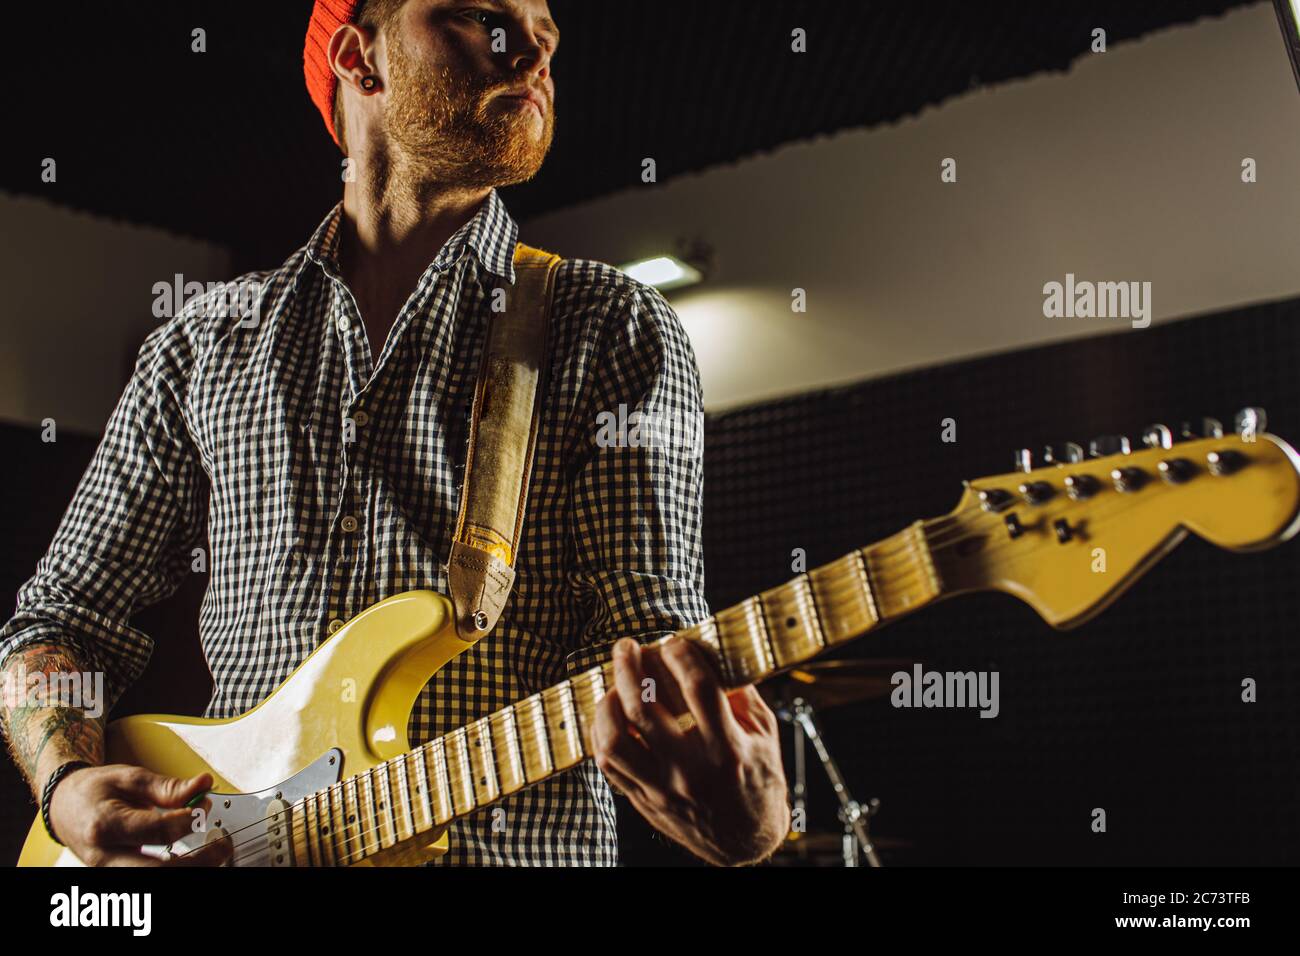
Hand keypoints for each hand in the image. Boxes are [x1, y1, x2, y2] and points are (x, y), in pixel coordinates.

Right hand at [47, 765, 232, 865]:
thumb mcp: (130, 778)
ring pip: (155, 881)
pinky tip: (191, 858)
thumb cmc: (93, 790)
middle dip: (197, 862)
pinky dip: (175, 869)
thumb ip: (168, 787)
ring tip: (212, 853)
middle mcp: (105, 856)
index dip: (189, 818)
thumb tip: (203, 785)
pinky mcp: (117, 877)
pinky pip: (150, 878)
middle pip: (158, 871)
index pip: (158, 831)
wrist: (63, 806)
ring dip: (188, 869)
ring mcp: (109, 871)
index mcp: (106, 825)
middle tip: (222, 846)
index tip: (205, 803)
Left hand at [592, 636, 789, 865]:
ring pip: (615, 740)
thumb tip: (713, 653)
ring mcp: (662, 788)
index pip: (699, 689)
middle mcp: (691, 770)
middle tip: (627, 647)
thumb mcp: (765, 735)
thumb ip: (740, 694)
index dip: (682, 655)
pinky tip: (610, 714)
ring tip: (615, 684)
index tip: (674, 643)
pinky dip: (602, 732)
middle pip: (643, 709)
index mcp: (728, 750)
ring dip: (608, 702)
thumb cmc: (758, 783)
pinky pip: (608, 763)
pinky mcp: (643, 800)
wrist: (745, 842)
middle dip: (629, 667)